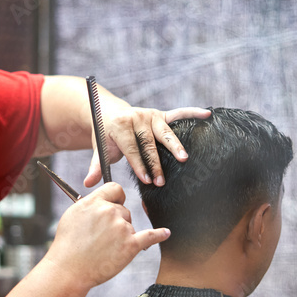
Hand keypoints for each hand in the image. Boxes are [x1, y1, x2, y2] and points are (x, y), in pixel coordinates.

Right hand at [43, 183, 169, 288]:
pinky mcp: (131, 245)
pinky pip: (150, 236)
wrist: (69, 271)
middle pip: (124, 210)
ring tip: (104, 249)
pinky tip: (166, 233)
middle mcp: (109, 211)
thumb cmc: (68, 246)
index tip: (113, 206)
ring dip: (122, 236)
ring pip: (130, 226)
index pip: (115, 189)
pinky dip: (159, 235)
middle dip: (117, 222)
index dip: (116, 198)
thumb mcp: (73, 215)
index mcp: (94, 202)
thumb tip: (102, 201)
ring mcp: (122, 228)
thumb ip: (90, 204)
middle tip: (101, 239)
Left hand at [84, 106, 211, 187]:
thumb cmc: (106, 135)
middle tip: (161, 181)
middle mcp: (136, 118)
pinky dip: (193, 112)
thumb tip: (88, 184)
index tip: (146, 180)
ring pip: (164, 132)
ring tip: (184, 158)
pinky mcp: (160, 113)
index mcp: (120, 126)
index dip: (138, 164)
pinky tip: (207, 114)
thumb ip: (96, 166)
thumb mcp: (99, 148)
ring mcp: (150, 114)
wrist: (108, 112)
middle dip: (156, 163)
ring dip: (174, 146)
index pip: (131, 148)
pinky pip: (178, 113)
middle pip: (148, 143)